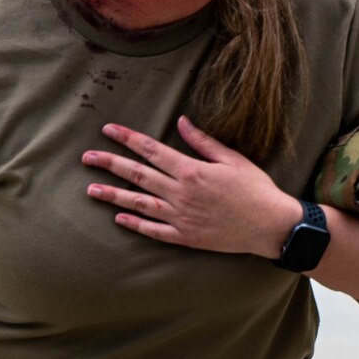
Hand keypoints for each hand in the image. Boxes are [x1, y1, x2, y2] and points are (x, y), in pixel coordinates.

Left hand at [84, 116, 300, 256]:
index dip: (127, 139)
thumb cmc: (256, 189)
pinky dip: (136, 225)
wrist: (271, 226)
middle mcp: (181, 194)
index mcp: (192, 171)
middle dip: (110, 164)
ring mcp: (181, 218)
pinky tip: (119, 219)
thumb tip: (181, 121)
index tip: (108, 130)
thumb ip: (203, 142)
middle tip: (87, 158)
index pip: (151, 150)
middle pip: (138, 175)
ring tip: (91, 189)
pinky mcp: (186, 237)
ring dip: (114, 195)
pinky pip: (154, 231)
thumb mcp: (233, 159)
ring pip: (139, 204)